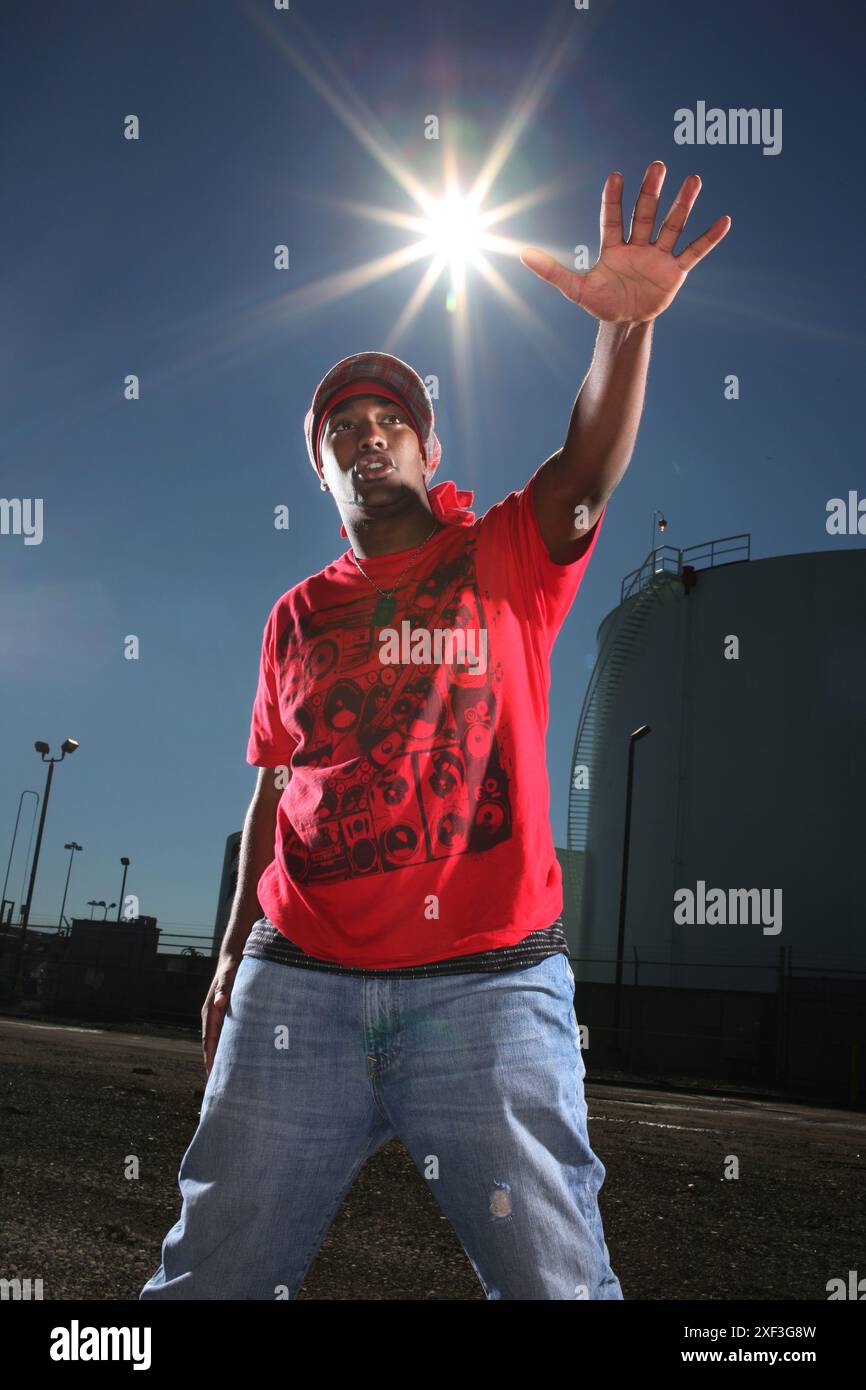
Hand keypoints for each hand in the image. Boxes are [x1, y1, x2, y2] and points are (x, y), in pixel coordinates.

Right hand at [201, 954, 241, 1078]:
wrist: (233, 958)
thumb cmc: (231, 968)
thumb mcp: (229, 977)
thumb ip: (224, 989)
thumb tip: (219, 1002)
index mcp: (210, 1012)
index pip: (209, 1040)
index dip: (210, 1058)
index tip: (211, 1076)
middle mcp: (212, 1016)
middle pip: (212, 1046)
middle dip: (214, 1065)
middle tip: (219, 1086)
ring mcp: (218, 1016)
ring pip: (219, 1042)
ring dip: (221, 1058)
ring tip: (227, 1078)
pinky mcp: (226, 1014)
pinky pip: (226, 1035)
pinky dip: (229, 1047)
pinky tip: (236, 1057)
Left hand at [519, 160, 730, 323]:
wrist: (624, 322)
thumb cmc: (600, 302)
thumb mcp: (575, 289)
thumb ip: (552, 271)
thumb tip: (522, 254)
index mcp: (613, 247)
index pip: (613, 218)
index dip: (613, 199)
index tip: (615, 176)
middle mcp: (638, 245)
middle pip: (645, 214)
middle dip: (651, 192)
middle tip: (657, 167)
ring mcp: (658, 256)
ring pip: (671, 225)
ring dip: (683, 204)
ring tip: (694, 179)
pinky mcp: (675, 271)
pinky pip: (693, 252)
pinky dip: (708, 239)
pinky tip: (724, 220)